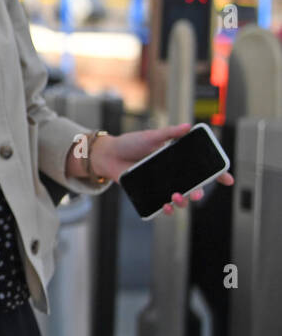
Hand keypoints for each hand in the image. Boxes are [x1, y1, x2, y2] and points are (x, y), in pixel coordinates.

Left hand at [91, 123, 233, 214]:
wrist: (108, 154)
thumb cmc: (130, 143)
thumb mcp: (151, 136)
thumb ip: (169, 133)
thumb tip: (187, 126)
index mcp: (177, 159)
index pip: (202, 168)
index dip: (217, 174)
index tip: (227, 179)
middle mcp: (173, 174)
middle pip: (194, 187)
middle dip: (199, 193)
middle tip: (196, 194)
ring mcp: (162, 184)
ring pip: (180, 198)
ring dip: (183, 201)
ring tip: (175, 196)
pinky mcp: (150, 193)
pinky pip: (162, 205)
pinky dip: (167, 209)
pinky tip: (166, 207)